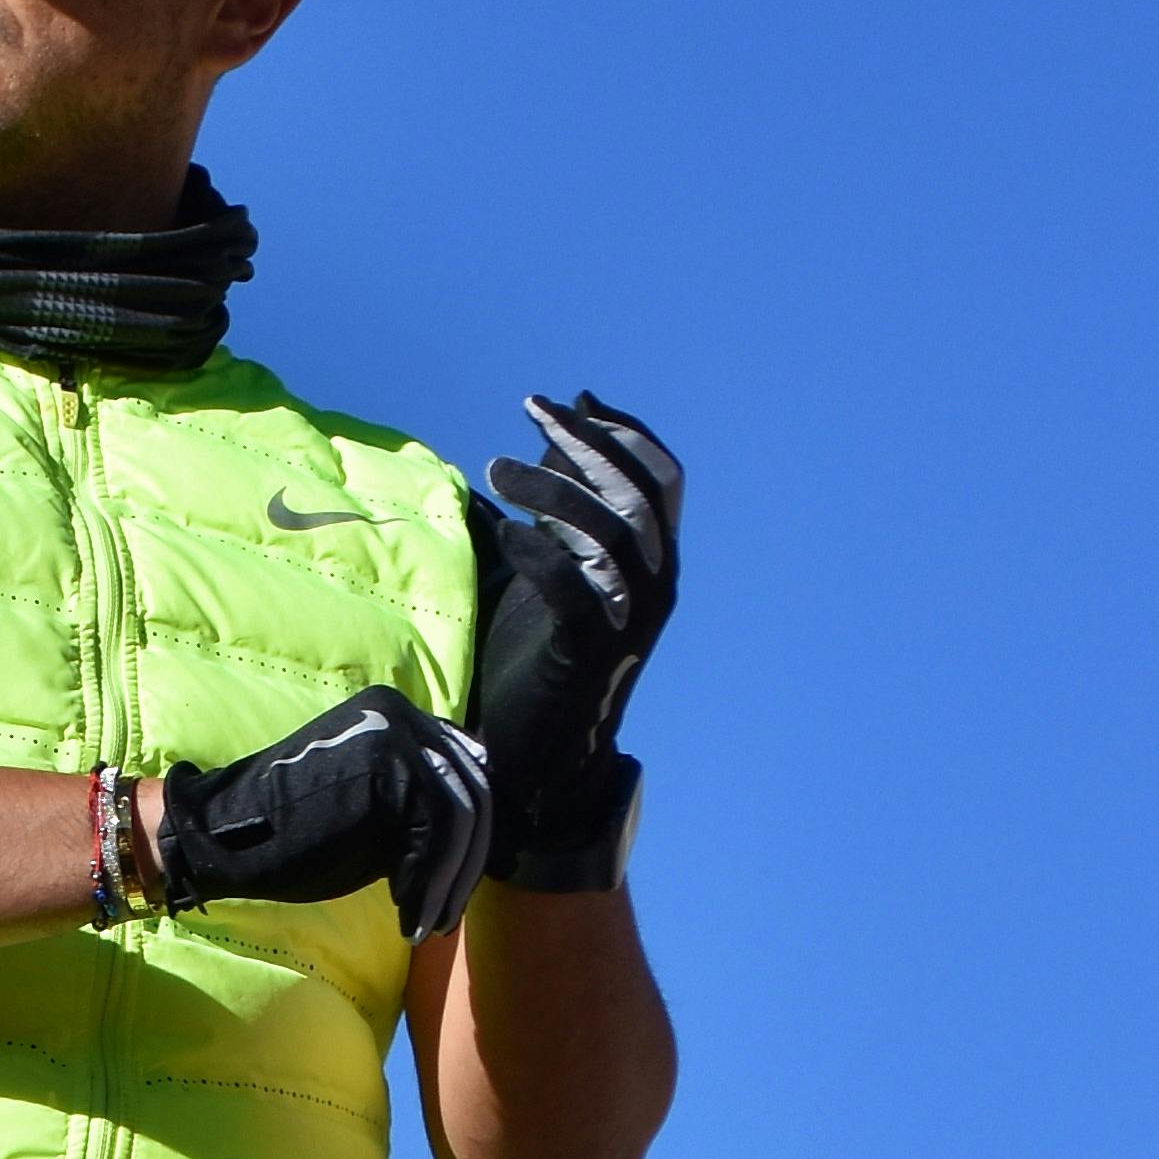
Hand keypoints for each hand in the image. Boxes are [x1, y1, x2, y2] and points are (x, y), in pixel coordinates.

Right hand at [151, 690, 494, 939]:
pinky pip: (435, 833)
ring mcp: (396, 733)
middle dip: (465, 866)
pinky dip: (427, 881)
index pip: (467, 775)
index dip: (470, 840)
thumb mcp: (372, 812)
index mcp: (399, 716)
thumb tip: (479, 844)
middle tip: (442, 916)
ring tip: (423, 922)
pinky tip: (403, 912)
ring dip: (447, 881)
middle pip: (473, 794)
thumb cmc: (293, 833)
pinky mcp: (388, 766)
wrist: (229, 834)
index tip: (449, 890)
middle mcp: (403, 713)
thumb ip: (419, 808)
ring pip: (460, 817)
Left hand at [471, 391, 681, 888]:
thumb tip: (560, 432)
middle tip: (532, 410)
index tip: (575, 401)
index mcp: (655, 565)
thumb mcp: (555, 566)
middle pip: (638, 495)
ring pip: (611, 535)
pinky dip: (539, 551)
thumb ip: (564, 507)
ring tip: (496, 467)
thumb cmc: (540, 656)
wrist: (536, 756)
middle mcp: (656, 589)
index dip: (625, 432)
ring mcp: (628, 622)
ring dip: (554, 490)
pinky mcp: (588, 653)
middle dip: (587, 444)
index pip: (662, 479)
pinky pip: (574, 588)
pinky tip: (501, 528)